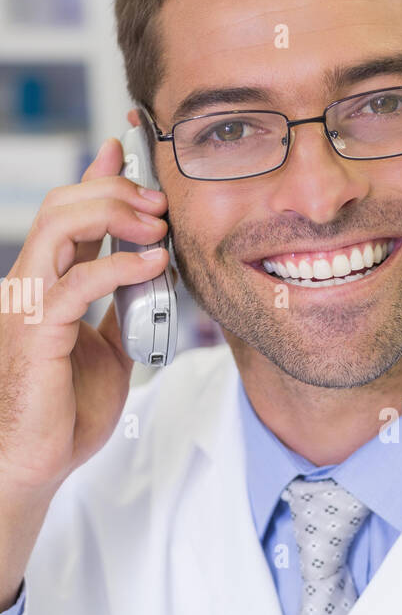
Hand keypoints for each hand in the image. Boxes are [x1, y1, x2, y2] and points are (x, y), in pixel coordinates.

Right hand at [0, 135, 167, 496]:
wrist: (39, 463)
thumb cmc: (66, 412)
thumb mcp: (110, 349)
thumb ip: (123, 311)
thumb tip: (151, 279)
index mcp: (45, 284)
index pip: (66, 214)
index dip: (95, 178)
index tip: (126, 151)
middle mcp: (29, 283)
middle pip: (60, 206)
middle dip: (114, 190)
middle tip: (160, 202)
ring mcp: (27, 303)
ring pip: (58, 226)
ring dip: (113, 214)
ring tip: (157, 225)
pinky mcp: (36, 331)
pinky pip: (75, 282)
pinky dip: (117, 265)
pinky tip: (153, 265)